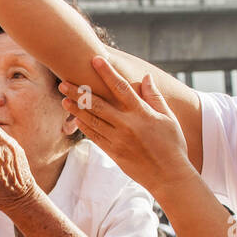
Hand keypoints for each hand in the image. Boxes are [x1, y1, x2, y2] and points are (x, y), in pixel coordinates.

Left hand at [59, 56, 193, 193]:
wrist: (168, 176)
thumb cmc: (172, 145)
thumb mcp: (168, 118)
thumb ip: (154, 97)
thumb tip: (146, 76)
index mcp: (142, 113)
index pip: (121, 87)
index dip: (107, 72)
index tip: (95, 60)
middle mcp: (127, 125)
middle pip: (98, 104)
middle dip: (79, 92)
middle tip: (64, 82)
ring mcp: (118, 140)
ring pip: (92, 121)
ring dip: (76, 109)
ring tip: (64, 99)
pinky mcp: (114, 153)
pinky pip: (95, 137)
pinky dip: (85, 127)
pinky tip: (76, 118)